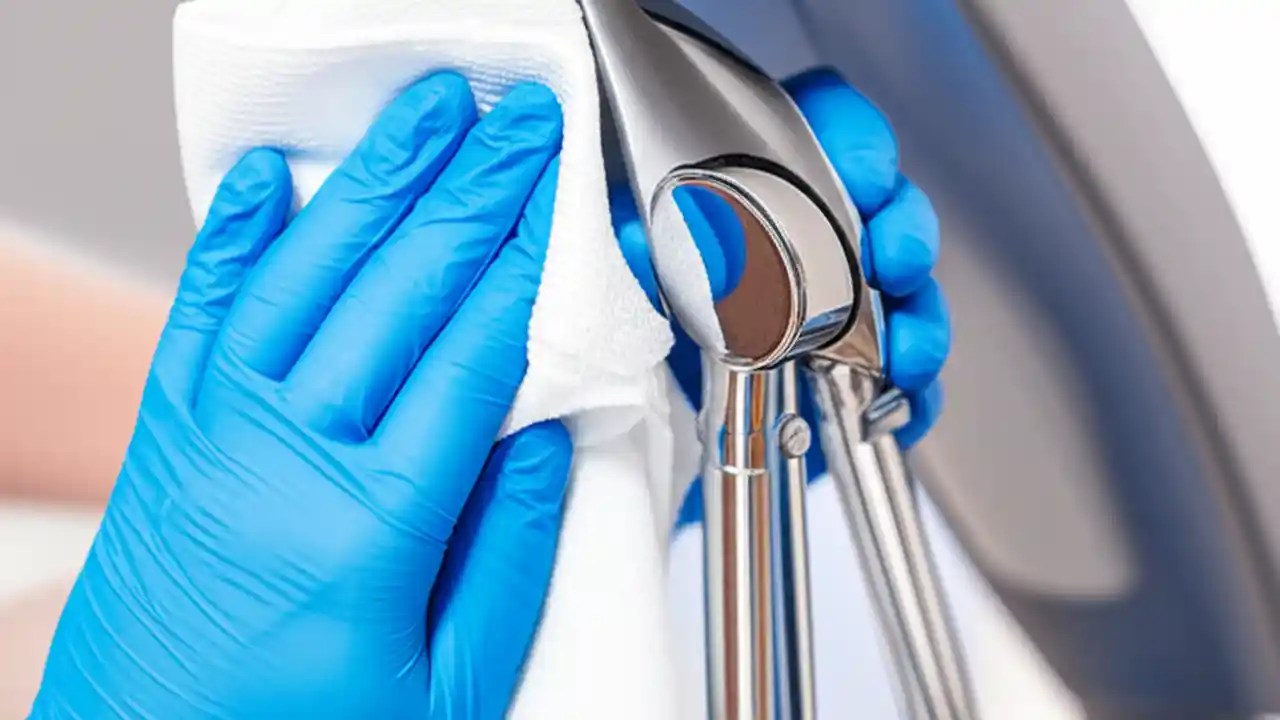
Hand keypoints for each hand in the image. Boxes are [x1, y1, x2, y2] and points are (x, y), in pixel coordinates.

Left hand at [33, 75, 568, 718]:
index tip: (571, 206)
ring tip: (426, 115)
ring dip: (374, 183)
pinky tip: (269, 179)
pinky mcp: (169, 437)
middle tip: (521, 122)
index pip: (473, 358)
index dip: (532, 269)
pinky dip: (232, 237)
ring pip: (305, 275)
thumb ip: (507, 556)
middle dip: (472, 192)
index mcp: (377, 526)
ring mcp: (218, 436)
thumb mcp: (447, 688)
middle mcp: (290, 459)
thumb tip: (541, 440)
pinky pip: (200, 313)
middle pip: (399, 292)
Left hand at [614, 69, 949, 522]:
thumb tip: (638, 242)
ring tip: (906, 354)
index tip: (867, 177)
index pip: (821, 125)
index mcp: (758, 173)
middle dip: (903, 233)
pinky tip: (903, 411)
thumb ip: (634, 238)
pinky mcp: (840, 367)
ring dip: (919, 321)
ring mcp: (832, 298)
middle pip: (883, 209)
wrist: (617, 390)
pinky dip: (911, 398)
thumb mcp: (621, 252)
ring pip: (904, 294)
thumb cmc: (626, 293)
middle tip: (893, 262)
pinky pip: (896, 377)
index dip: (855, 142)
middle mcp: (808, 227)